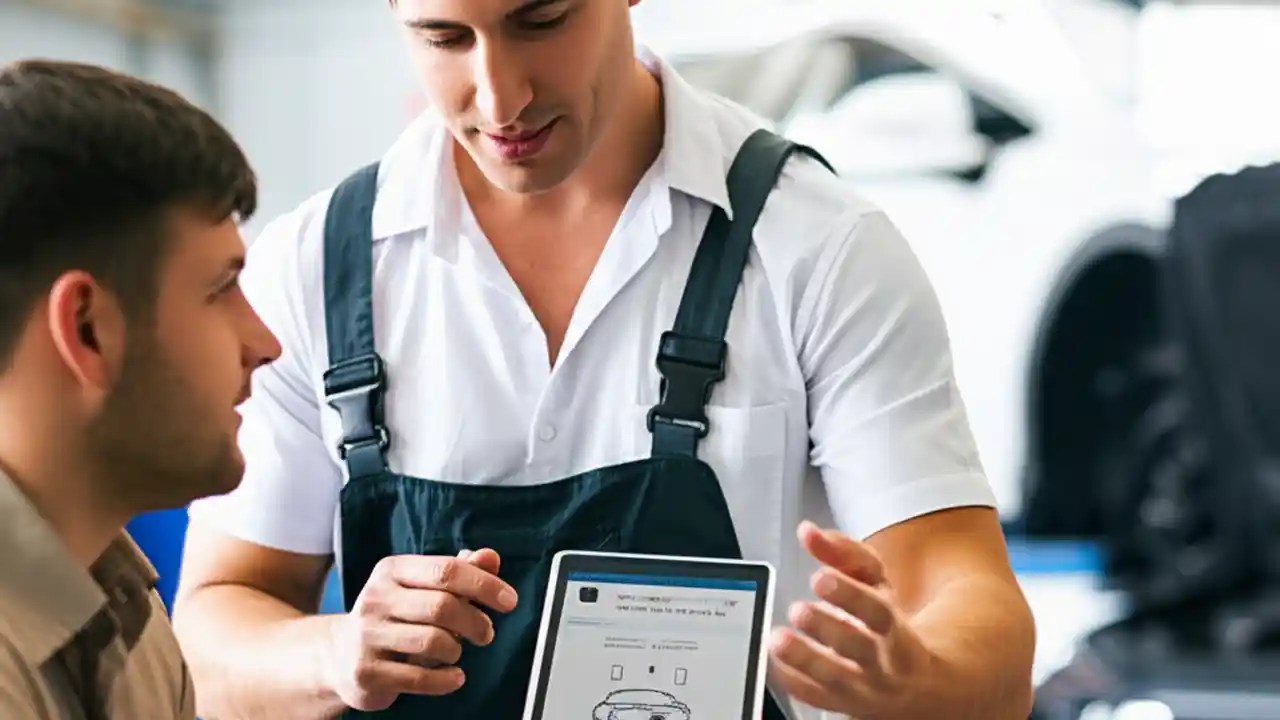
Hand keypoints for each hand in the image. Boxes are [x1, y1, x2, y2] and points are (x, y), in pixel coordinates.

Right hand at [325, 549, 517, 711]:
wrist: (339, 656)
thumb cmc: (394, 616)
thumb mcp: (423, 588)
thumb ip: (459, 572)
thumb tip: (490, 557)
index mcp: (392, 570)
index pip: (446, 570)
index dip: (484, 585)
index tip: (509, 600)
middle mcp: (375, 599)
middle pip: (443, 606)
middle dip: (476, 622)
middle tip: (486, 633)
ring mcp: (366, 636)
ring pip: (434, 641)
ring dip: (458, 650)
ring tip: (457, 652)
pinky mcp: (365, 672)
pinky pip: (419, 678)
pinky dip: (446, 679)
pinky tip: (454, 676)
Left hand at [769, 522, 935, 717]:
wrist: (917, 684)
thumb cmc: (888, 625)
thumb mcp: (875, 584)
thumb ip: (843, 553)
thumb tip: (808, 532)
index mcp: (894, 627)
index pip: (877, 611)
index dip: (850, 595)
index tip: (820, 577)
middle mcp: (881, 661)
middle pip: (858, 647)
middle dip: (827, 628)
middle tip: (798, 610)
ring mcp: (861, 688)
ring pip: (836, 680)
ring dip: (805, 660)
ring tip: (778, 638)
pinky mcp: (840, 705)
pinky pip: (814, 697)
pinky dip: (792, 680)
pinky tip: (771, 660)